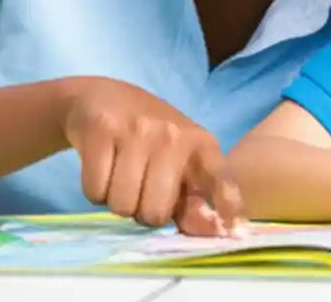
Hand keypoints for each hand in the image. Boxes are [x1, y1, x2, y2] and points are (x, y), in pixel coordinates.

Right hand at [62, 77, 245, 236]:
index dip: (229, 205)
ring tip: (119, 176)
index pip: (220, 178)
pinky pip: (95, 191)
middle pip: (155, 213)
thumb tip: (214, 233)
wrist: (102, 97)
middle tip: (140, 190)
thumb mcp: (177, 163)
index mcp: (201, 144)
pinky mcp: (102, 129)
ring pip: (122, 206)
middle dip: (142, 213)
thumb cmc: (147, 137)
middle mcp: (173, 135)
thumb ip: (193, 203)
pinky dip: (95, 189)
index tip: (235, 230)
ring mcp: (137, 129)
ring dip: (116, 201)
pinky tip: (102, 167)